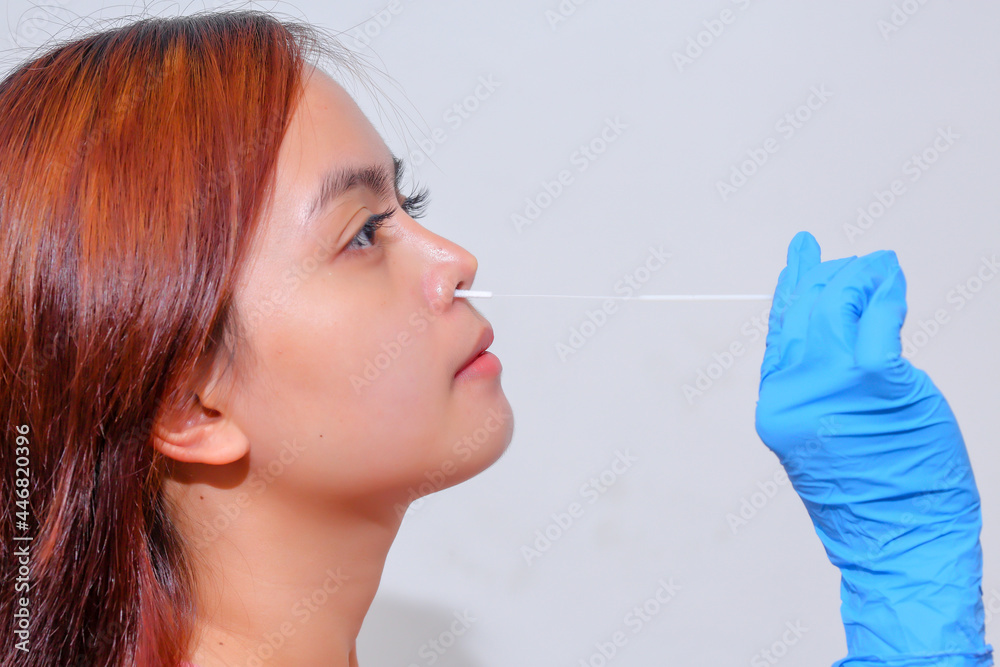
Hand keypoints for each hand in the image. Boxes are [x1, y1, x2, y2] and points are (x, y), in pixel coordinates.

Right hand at [755, 231, 991, 665]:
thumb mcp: (827, 436)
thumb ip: (821, 386)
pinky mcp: (879, 384)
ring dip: (859, 278)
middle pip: (802, 312)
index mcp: (776, 406)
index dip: (791, 286)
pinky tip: (891, 279)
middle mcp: (793, 394)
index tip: (800, 253)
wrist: (899, 543)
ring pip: (836, 307)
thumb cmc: (874, 495)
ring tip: (879, 267)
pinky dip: (887, 292)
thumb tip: (836, 326)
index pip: (779, 330)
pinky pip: (879, 320)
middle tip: (846, 259)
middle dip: (825, 275)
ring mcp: (833, 387)